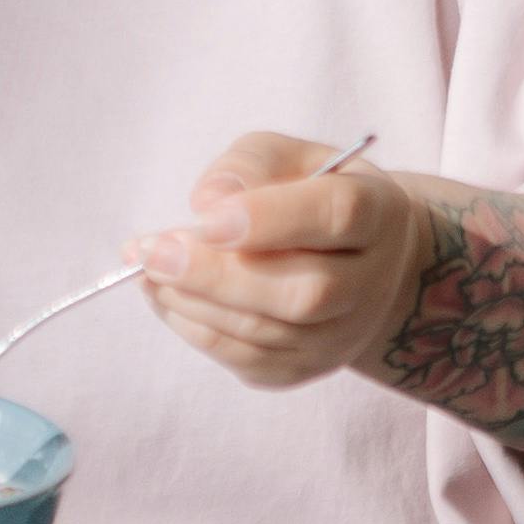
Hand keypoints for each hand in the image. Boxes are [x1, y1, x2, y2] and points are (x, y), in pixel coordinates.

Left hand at [139, 130, 435, 389]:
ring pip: (270, 333)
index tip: (205, 217)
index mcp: (376, 213)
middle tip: (153, 253)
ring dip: (196, 302)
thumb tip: (208, 202)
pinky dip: (197, 330)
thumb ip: (249, 164)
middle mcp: (370, 283)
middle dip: (219, 276)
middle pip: (305, 293)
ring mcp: (343, 334)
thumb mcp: (288, 156)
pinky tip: (164, 297)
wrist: (353, 259)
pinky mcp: (308, 367)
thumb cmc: (309, 194)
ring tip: (146, 270)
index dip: (270, 218)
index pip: (335, 216)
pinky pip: (250, 361)